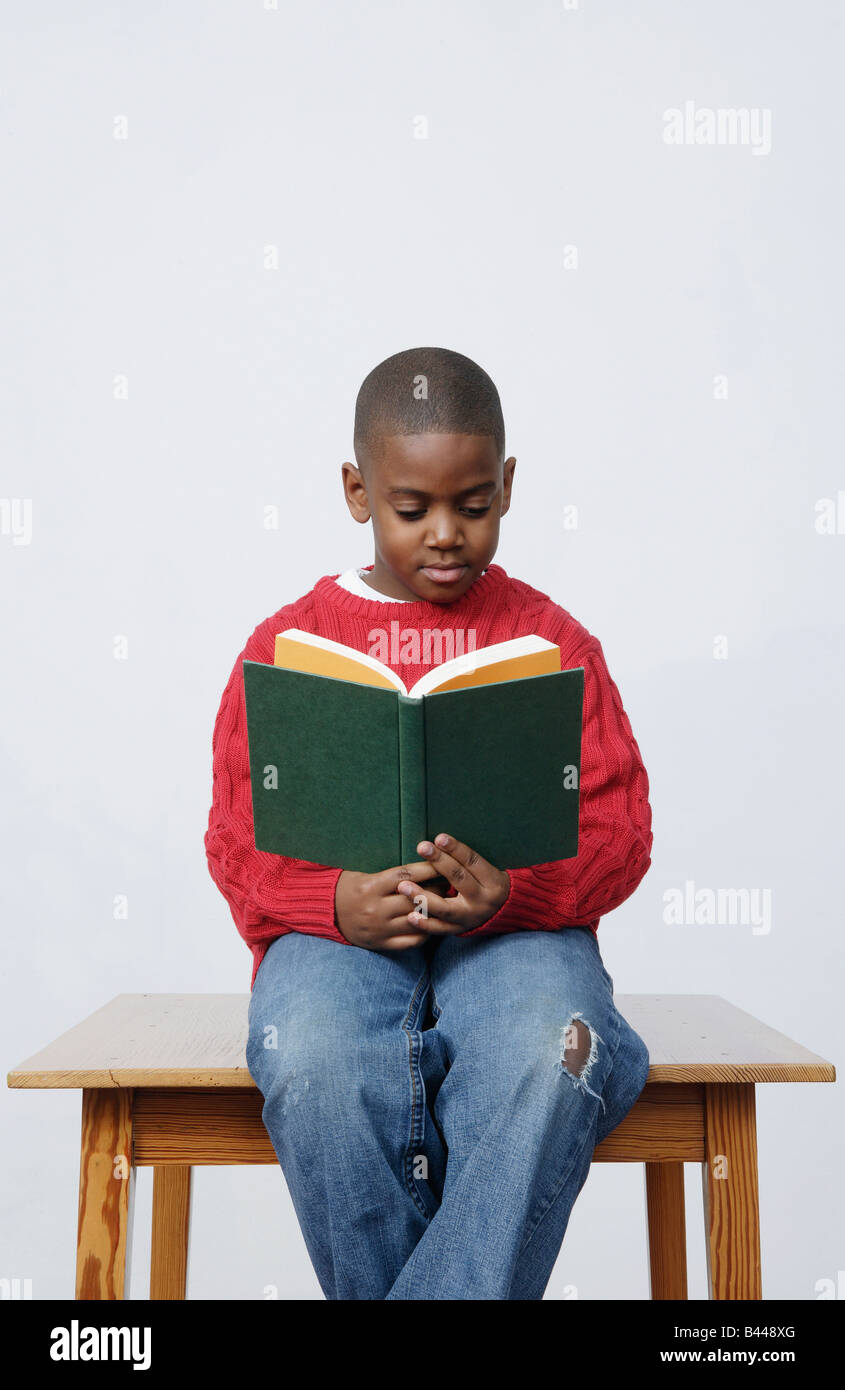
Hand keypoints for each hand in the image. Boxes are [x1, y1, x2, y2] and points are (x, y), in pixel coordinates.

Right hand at [334, 859, 447, 949]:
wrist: (327, 912)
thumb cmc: (350, 887)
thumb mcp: (366, 874)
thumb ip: (393, 875)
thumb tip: (426, 867)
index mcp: (372, 886)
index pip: (407, 875)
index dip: (429, 868)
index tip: (444, 863)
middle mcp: (376, 908)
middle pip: (415, 898)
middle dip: (436, 890)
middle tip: (449, 884)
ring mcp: (379, 928)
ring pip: (416, 920)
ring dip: (434, 911)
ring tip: (445, 903)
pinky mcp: (381, 943)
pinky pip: (411, 941)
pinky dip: (426, 932)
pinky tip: (433, 923)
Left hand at [395, 833, 509, 934]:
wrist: (500, 912)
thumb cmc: (485, 882)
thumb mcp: (484, 870)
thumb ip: (463, 859)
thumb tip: (437, 841)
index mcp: (492, 881)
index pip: (473, 862)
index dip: (456, 849)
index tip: (439, 838)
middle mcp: (482, 900)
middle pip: (459, 879)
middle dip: (440, 862)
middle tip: (422, 847)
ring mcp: (469, 917)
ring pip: (445, 907)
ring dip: (422, 896)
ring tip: (404, 886)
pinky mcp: (458, 930)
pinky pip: (440, 929)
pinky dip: (425, 924)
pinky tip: (410, 916)